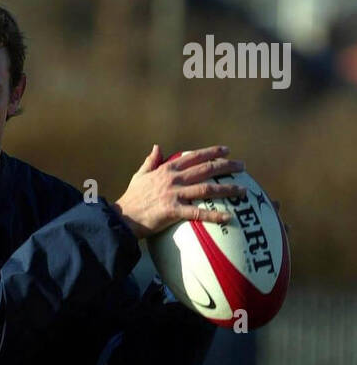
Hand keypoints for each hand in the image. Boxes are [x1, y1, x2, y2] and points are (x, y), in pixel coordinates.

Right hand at [113, 144, 247, 239]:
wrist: (121, 217)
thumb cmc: (131, 199)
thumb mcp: (139, 176)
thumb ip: (150, 161)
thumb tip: (157, 147)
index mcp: (168, 168)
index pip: (195, 156)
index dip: (213, 152)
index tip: (227, 151)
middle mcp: (174, 178)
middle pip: (207, 169)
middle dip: (227, 166)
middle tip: (242, 167)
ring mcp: (174, 194)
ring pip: (207, 188)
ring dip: (228, 188)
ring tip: (243, 191)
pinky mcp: (173, 211)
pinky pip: (199, 213)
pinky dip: (215, 215)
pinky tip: (228, 218)